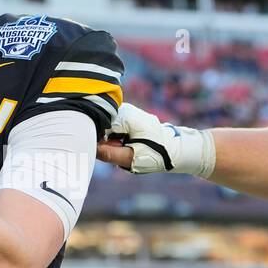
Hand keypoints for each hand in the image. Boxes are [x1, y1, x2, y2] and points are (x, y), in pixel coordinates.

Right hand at [96, 102, 215, 177]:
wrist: (175, 148)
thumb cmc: (155, 154)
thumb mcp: (132, 158)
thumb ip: (110, 154)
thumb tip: (92, 150)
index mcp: (125, 116)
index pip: (97, 125)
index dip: (98, 141)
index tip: (106, 151)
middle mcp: (123, 109)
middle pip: (100, 125)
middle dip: (105, 140)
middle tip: (120, 150)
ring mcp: (125, 111)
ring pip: (105, 126)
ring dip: (110, 140)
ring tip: (125, 147)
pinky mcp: (127, 115)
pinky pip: (112, 126)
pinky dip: (115, 137)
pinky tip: (125, 143)